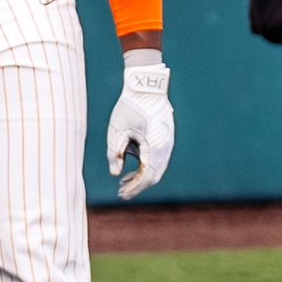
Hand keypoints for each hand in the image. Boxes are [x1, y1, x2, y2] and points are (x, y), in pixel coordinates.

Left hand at [106, 58, 173, 199]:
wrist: (146, 86)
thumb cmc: (129, 106)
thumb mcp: (116, 130)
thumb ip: (114, 154)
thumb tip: (115, 175)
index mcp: (154, 146)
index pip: (147, 176)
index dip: (134, 188)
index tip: (121, 195)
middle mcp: (165, 147)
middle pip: (154, 175)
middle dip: (138, 186)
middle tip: (121, 192)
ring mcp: (168, 143)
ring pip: (157, 168)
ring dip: (141, 177)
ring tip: (123, 183)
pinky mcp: (165, 139)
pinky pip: (157, 159)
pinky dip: (146, 167)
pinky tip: (131, 170)